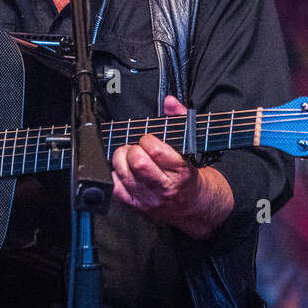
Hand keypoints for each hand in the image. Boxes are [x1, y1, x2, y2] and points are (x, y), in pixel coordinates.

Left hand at [110, 95, 231, 238]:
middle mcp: (164, 187)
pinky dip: (116, 175)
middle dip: (133, 149)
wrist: (191, 205)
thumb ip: (179, 118)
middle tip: (137, 148)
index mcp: (180, 170)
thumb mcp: (189, 144)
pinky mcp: (136, 205)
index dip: (147, 140)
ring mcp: (149, 198)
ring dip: (122, 160)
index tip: (148, 140)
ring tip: (130, 157)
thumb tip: (169, 101)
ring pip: (123, 173)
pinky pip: (116, 187)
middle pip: (137, 163)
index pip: (155, 151)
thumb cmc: (188, 173)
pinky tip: (125, 171)